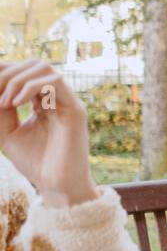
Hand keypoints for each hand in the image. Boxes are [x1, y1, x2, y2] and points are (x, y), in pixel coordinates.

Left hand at [0, 60, 96, 206]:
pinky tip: (13, 103)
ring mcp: (68, 102)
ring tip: (3, 101)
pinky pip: (54, 82)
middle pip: (34, 64)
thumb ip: (2, 109)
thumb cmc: (35, 162)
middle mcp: (58, 98)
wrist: (56, 185)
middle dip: (8, 73)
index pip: (24, 72)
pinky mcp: (76, 110)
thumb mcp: (8, 131)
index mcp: (44, 102)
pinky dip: (29, 87)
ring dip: (17, 79)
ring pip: (44, 68)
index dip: (4, 72)